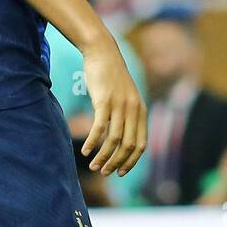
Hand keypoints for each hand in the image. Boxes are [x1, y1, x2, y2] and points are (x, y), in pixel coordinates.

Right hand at [80, 39, 147, 176]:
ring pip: (114, 140)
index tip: (120, 172)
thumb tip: (122, 137)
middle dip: (117, 163)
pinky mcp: (104, 100)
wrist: (103, 53)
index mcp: (141, 110)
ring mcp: (119, 105)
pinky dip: (93, 143)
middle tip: (104, 172)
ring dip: (103, 157)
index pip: (141, 144)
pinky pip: (99, 128)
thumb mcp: (125, 96)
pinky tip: (84, 151)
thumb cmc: (111, 77)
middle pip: (128, 146)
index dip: (131, 161)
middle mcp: (133, 109)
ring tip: (93, 166)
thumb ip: (127, 115)